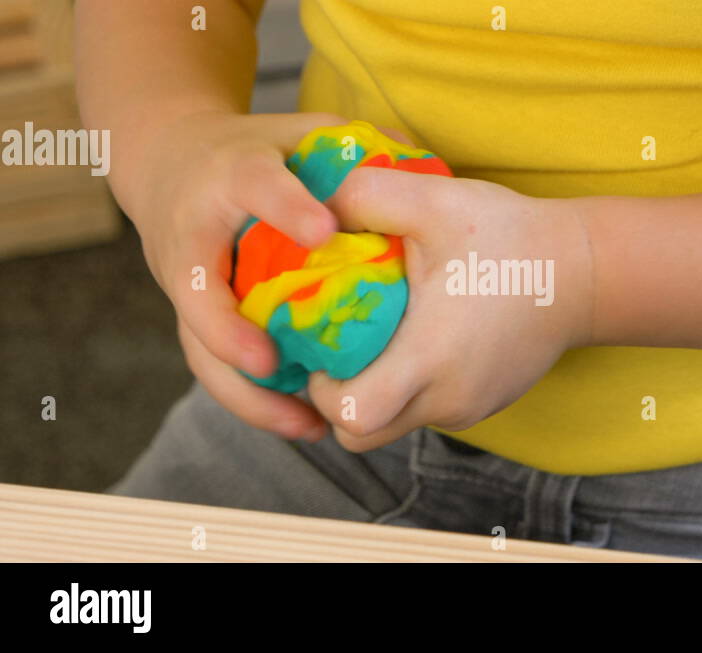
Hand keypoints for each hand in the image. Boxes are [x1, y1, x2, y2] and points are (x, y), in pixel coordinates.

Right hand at [115, 110, 412, 440]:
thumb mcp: (295, 131)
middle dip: (227, 331)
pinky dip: (256, 401)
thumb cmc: (250, 149)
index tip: (325, 231)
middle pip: (198, 288)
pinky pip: (215, 367)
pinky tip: (304, 424)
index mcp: (231, 176)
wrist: (167, 162)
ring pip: (200, 345)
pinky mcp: (191, 316)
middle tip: (271, 365)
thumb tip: (421, 159)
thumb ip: (350, 144)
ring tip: (306, 423)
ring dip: (246, 391)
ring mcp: (187, 279)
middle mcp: (196, 231)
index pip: (255, 186)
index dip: (287, 209)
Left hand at [307, 167, 593, 450]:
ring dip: (375, 391)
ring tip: (382, 336)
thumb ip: (364, 196)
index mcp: (430, 358)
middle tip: (341, 349)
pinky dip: (410, 386)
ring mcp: (468, 408)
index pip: (353, 416)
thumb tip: (312, 209)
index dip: (324, 391)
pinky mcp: (484, 404)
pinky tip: (422, 337)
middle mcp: (448, 398)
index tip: (326, 350)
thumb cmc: (510, 236)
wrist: (584, 272)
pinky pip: (427, 410)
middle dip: (340, 399)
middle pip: (363, 435)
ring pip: (395, 422)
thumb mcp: (434, 200)